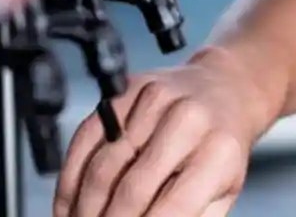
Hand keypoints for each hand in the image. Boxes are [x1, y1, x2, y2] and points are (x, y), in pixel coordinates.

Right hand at [53, 47, 271, 216]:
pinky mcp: (124, 90)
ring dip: (84, 208)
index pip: (173, 207)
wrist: (225, 91)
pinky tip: (70, 203)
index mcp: (218, 150)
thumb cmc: (220, 147)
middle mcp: (187, 119)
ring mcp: (153, 100)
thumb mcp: (222, 190)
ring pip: (101, 168)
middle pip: (131, 190)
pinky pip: (84, 141)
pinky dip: (70, 179)